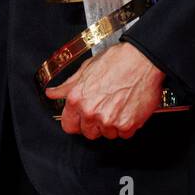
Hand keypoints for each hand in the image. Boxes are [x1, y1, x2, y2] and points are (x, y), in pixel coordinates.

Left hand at [44, 42, 164, 139]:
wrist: (142, 60)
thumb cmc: (116, 60)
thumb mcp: (86, 69)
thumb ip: (67, 86)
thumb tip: (52, 93)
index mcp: (77, 99)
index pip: (68, 126)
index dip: (76, 122)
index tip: (83, 118)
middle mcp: (90, 112)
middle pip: (89, 133)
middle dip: (96, 124)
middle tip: (105, 108)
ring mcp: (109, 120)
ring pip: (108, 134)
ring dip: (113, 124)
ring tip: (119, 105)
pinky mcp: (127, 125)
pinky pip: (124, 134)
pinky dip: (127, 125)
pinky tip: (129, 109)